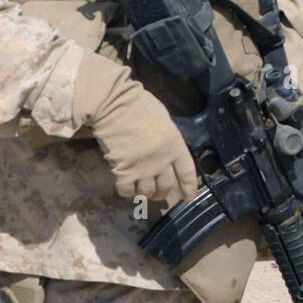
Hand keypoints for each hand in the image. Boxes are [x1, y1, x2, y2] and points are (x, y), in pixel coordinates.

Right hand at [73, 52, 199, 202]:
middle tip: (158, 192)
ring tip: (141, 189)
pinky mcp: (123, 171)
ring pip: (147, 191)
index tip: (188, 196)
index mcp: (175, 145)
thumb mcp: (164, 120)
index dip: (189, 186)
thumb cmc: (139, 106)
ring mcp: (143, 168)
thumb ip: (168, 139)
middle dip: (162, 192)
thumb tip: (166, 150)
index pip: (186, 171)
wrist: (114, 105)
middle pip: (166, 186)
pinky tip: (126, 185)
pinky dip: (127, 191)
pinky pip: (127, 191)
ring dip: (145, 193)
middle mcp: (162, 161)